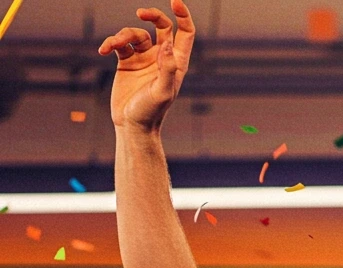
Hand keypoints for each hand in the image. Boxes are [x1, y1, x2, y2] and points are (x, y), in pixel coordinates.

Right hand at [98, 2, 195, 131]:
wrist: (132, 126)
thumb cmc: (150, 113)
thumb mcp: (162, 92)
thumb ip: (167, 68)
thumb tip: (166, 43)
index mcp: (176, 63)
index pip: (185, 33)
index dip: (183, 15)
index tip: (175, 2)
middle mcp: (161, 57)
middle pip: (162, 25)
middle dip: (152, 15)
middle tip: (141, 13)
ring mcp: (143, 58)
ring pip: (135, 34)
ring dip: (122, 35)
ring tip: (112, 46)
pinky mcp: (126, 62)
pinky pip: (119, 43)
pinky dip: (111, 43)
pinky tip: (104, 51)